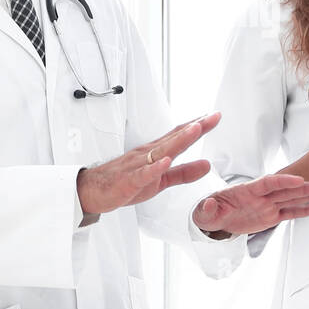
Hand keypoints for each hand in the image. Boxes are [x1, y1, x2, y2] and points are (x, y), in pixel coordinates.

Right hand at [77, 112, 221, 214]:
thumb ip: (184, 173)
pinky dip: (154, 168)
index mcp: (155, 153)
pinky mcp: (129, 181)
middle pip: (175, 139)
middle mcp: (148, 154)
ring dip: (178, 140)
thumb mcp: (161, 181)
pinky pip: (143, 174)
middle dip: (194, 128)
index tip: (215, 116)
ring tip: (195, 130)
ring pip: (161, 152)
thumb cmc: (125, 182)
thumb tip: (206, 165)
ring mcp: (138, 166)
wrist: (93, 191)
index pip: (179, 136)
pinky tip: (165, 162)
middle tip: (213, 117)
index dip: (198, 126)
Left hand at [192, 174, 308, 235]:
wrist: (212, 221)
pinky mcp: (271, 216)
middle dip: (306, 187)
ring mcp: (268, 205)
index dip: (284, 181)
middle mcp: (261, 196)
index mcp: (246, 191)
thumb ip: (209, 208)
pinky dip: (305, 210)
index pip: (268, 183)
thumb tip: (210, 204)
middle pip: (287, 189)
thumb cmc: (208, 212)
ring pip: (293, 199)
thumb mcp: (204, 212)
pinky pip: (290, 213)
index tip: (298, 180)